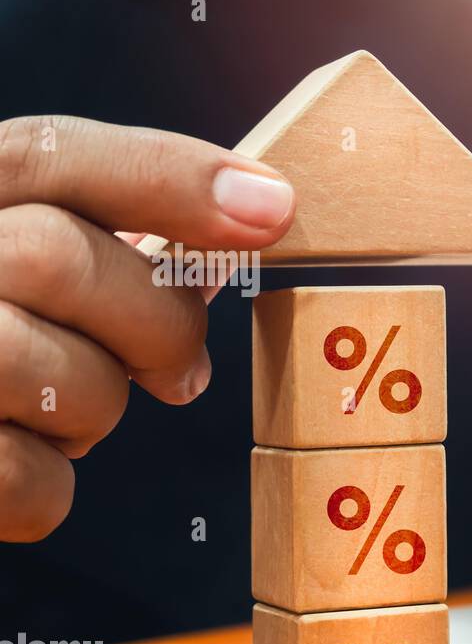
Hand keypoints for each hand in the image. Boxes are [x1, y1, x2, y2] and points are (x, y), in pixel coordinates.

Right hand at [0, 115, 295, 540]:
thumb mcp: (22, 262)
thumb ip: (106, 234)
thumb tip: (261, 209)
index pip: (49, 156)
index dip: (169, 179)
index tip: (273, 211)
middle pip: (56, 259)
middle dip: (153, 323)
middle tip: (178, 370)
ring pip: (63, 379)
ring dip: (94, 409)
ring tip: (62, 410)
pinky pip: (29, 481)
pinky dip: (46, 486)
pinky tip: (17, 458)